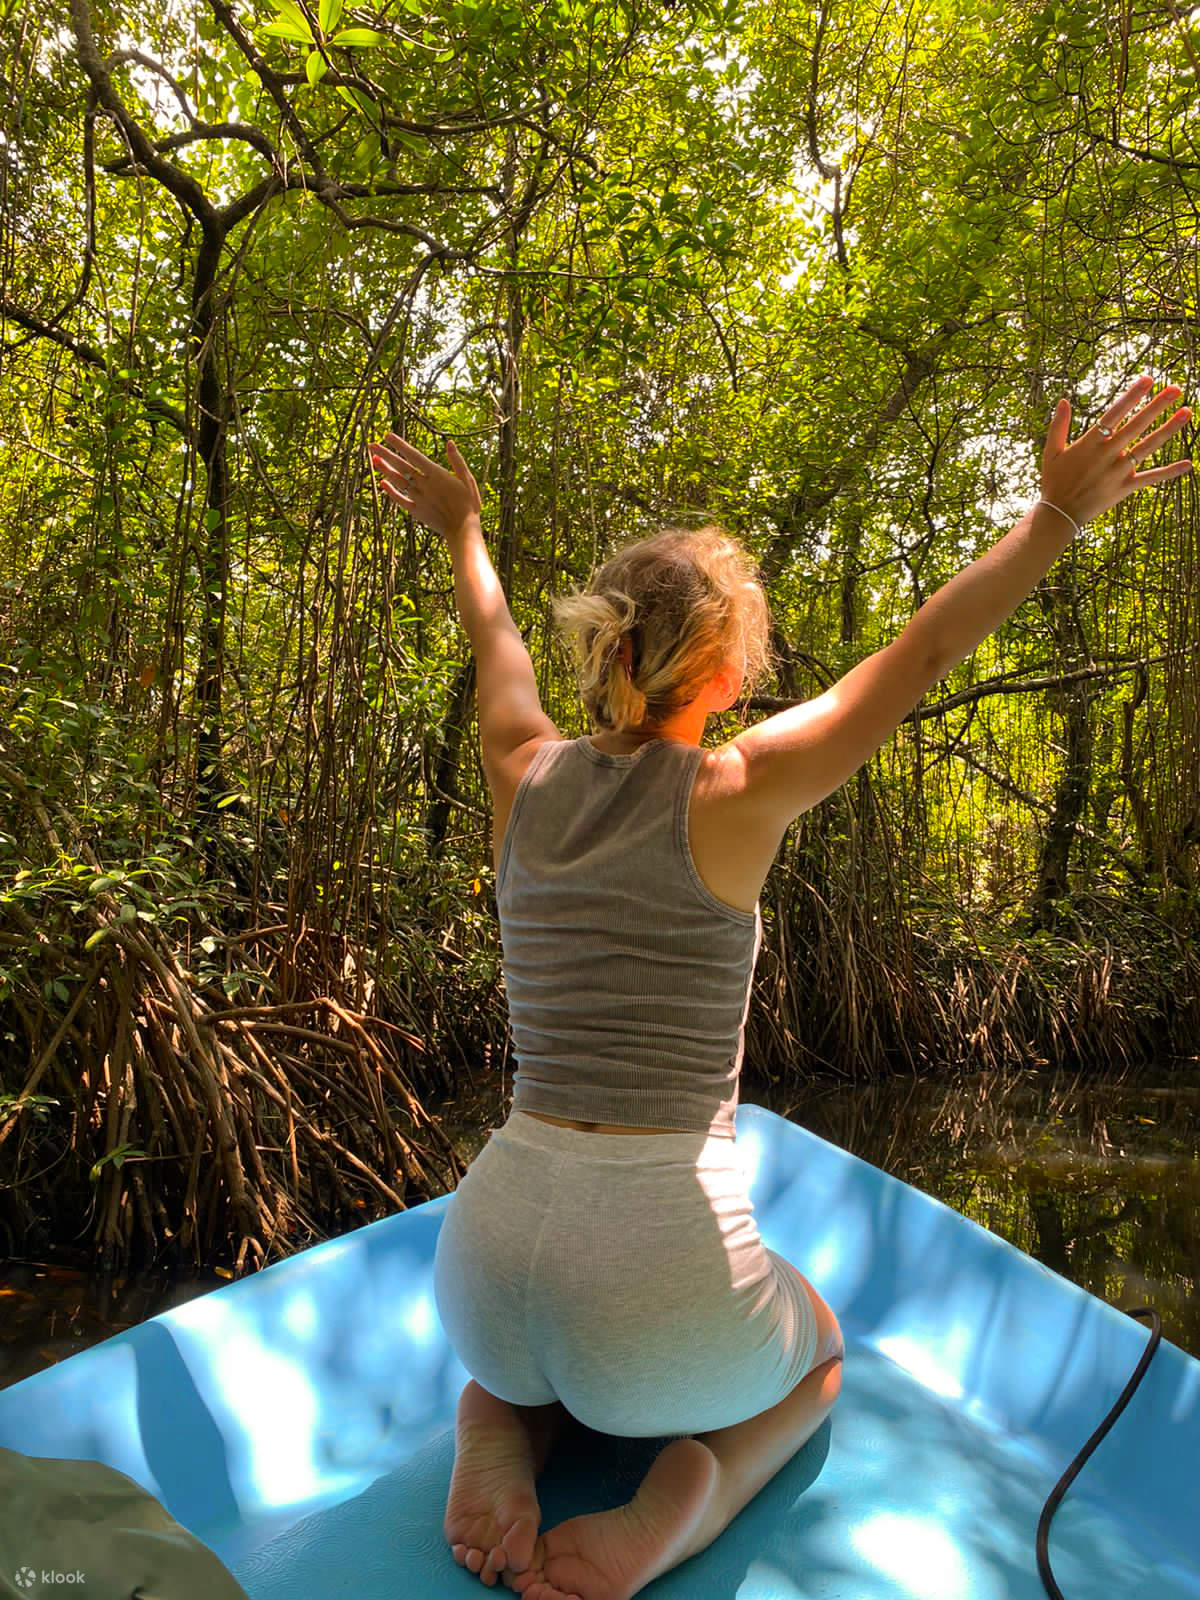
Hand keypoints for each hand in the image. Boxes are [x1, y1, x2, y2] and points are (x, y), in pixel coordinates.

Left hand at [368, 433, 482, 536]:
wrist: (463, 530)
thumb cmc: (469, 504)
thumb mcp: (468, 480)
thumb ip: (457, 461)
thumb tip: (449, 443)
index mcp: (437, 474)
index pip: (414, 456)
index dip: (400, 445)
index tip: (387, 436)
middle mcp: (425, 485)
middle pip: (402, 467)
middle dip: (386, 455)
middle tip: (372, 445)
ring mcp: (419, 498)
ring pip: (398, 481)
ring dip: (386, 470)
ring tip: (374, 460)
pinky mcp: (417, 511)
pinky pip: (400, 500)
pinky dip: (391, 492)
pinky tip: (382, 484)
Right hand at [1040, 376, 1191, 529]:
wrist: (1059, 515)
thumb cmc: (1054, 481)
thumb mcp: (1051, 452)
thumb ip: (1058, 426)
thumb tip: (1063, 401)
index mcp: (1089, 443)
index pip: (1114, 414)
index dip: (1132, 396)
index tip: (1148, 380)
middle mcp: (1106, 455)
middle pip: (1136, 426)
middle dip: (1157, 406)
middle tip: (1176, 389)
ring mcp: (1117, 472)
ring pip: (1147, 447)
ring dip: (1168, 430)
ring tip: (1186, 412)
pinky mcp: (1124, 487)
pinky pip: (1150, 478)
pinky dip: (1169, 472)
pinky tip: (1188, 464)